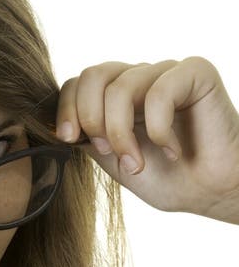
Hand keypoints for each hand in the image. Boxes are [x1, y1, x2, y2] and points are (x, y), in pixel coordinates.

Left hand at [54, 57, 238, 222]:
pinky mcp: (195, 73)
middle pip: (93, 75)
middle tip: (106, 152)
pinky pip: (159, 91)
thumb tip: (53, 126)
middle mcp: (139, 79)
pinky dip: (159, 129)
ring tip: (139, 163)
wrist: (212, 193)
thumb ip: (87, 137)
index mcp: (116, 97)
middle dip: (91, 119)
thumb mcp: (113, 160)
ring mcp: (166, 73)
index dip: (66, 109)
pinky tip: (174, 151)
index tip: (68, 140)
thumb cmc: (168, 179)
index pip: (77, 83)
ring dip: (122, 134)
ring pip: (121, 86)